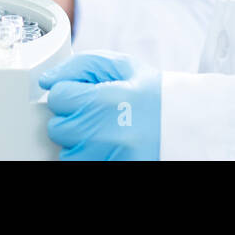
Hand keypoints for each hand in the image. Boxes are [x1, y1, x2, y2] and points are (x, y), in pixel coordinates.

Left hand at [39, 52, 161, 160]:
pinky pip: (81, 165)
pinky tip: (105, 146)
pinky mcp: (113, 168)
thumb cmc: (151, 93)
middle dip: (72, 119)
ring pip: (67, 154)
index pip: (58, 97)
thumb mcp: (120, 66)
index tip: (84, 96)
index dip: (69, 94)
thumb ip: (80, 66)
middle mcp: (106, 134)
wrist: (187, 125)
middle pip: (58, 128)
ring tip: (101, 133)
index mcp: (106, 100)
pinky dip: (90, 156)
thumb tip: (48, 81)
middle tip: (95, 115)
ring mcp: (110, 158)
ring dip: (78, 144)